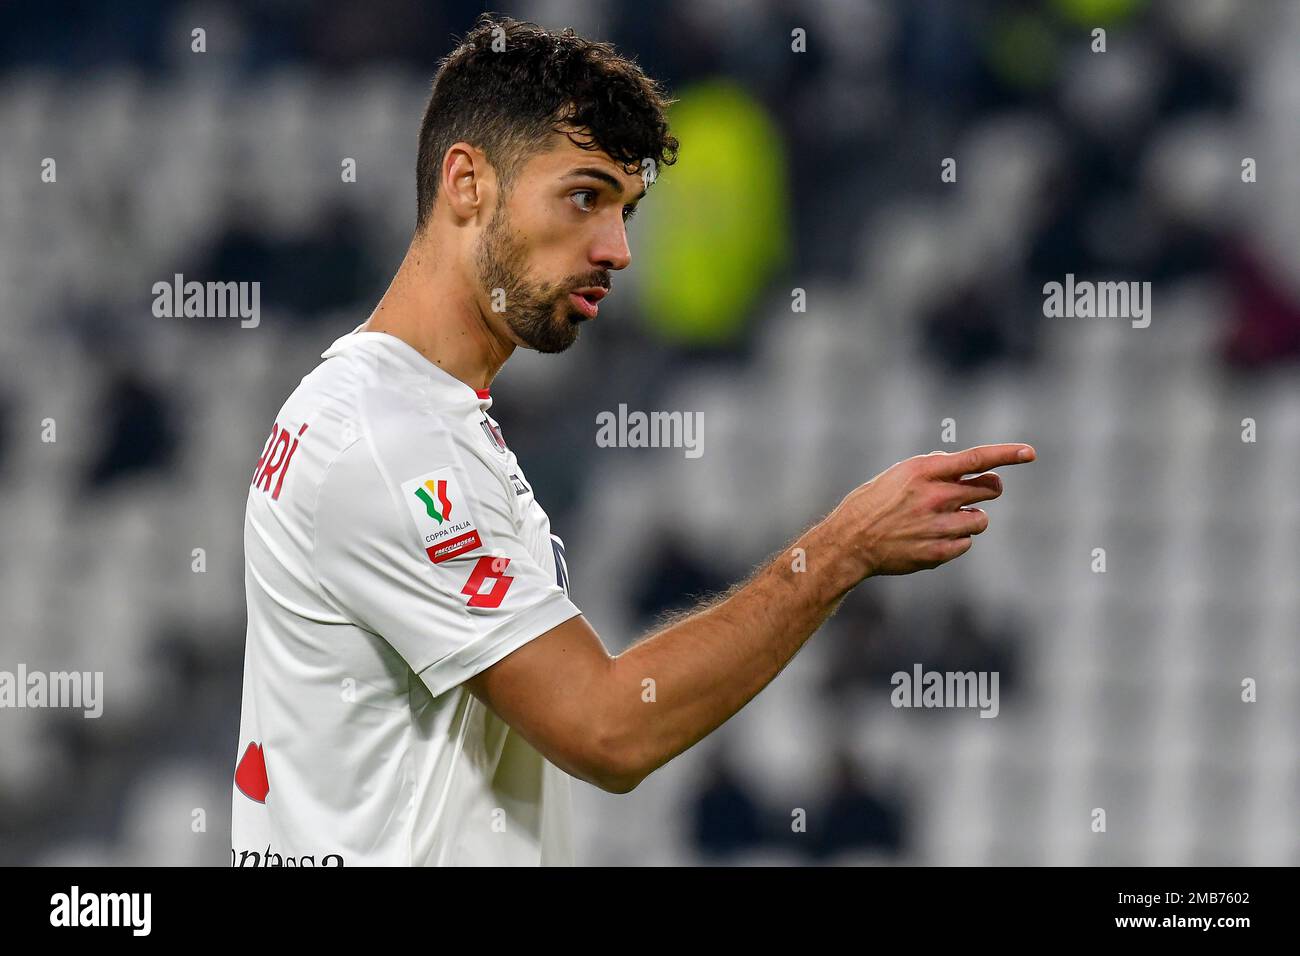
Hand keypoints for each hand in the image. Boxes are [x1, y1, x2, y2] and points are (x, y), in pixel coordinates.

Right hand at [823, 443, 1035, 579]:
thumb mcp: (898, 474)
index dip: (1007, 454)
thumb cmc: (872, 502)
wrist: (850, 541)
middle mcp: (935, 496)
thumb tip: (960, 464)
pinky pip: (966, 544)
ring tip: (949, 519)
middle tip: (977, 493)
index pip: (977, 458)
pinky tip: (935, 538)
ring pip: (981, 520)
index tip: (1030, 453)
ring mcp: (937, 525)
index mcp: (924, 471)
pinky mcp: (937, 551)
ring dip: (972, 518)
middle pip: (989, 489)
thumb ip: (932, 468)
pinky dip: (957, 540)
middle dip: (989, 489)